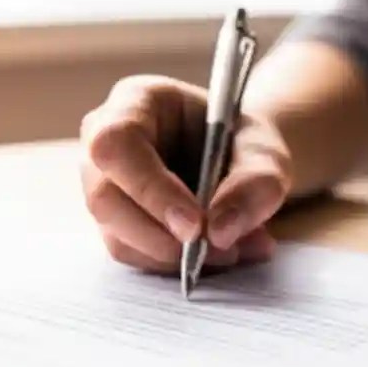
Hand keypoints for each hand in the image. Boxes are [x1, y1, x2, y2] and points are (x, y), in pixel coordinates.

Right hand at [79, 75, 292, 271]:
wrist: (235, 159)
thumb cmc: (241, 142)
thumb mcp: (265, 151)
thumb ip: (254, 183)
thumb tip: (220, 231)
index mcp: (135, 101)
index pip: (117, 144)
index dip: (150, 189)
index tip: (196, 226)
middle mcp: (103, 142)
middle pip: (104, 198)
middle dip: (162, 236)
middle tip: (220, 249)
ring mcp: (102, 185)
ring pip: (117, 235)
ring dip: (175, 256)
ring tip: (231, 251)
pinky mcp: (113, 222)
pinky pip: (132, 255)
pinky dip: (174, 265)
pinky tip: (215, 255)